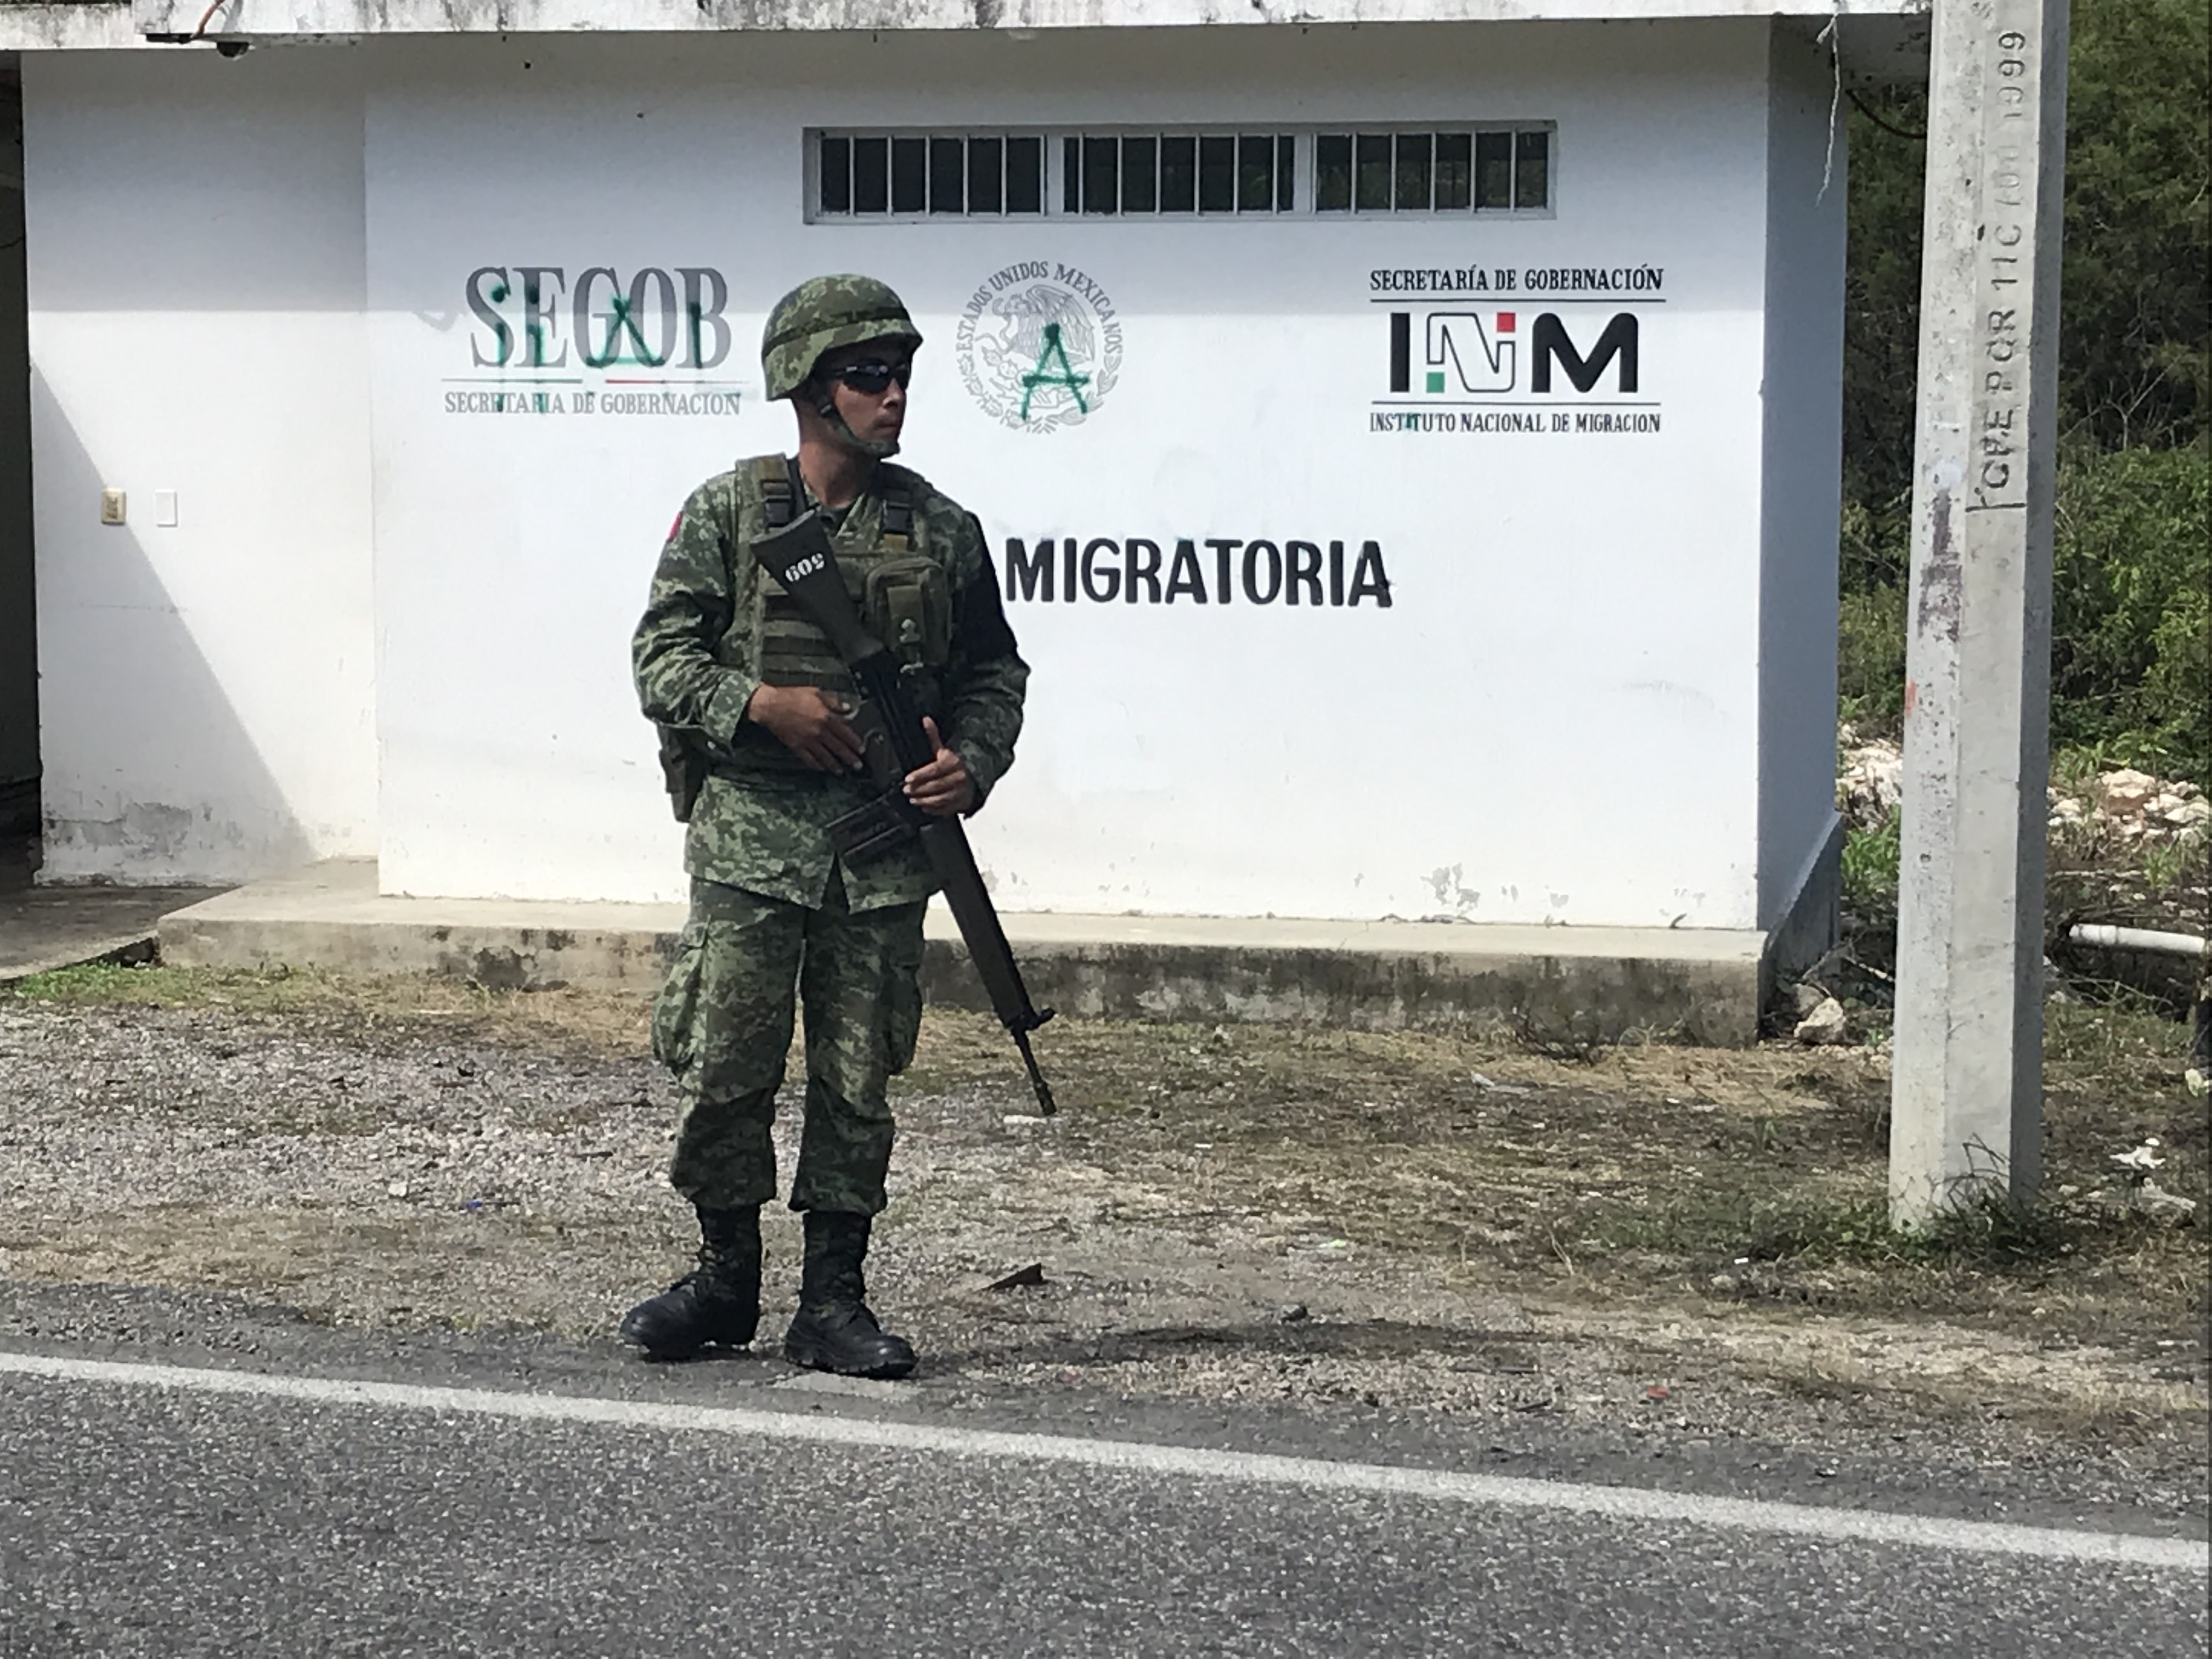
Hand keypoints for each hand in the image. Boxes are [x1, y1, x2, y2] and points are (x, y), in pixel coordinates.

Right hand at [745, 685, 865, 772]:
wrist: (770, 705)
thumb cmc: (791, 696)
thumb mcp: (816, 692)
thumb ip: (833, 701)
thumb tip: (846, 707)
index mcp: (825, 717)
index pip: (845, 733)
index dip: (855, 742)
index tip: (862, 749)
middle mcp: (819, 731)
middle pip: (838, 748)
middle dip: (849, 758)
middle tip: (857, 766)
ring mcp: (807, 741)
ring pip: (825, 756)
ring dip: (835, 765)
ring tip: (841, 771)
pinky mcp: (796, 746)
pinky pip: (809, 759)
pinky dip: (816, 765)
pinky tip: (821, 768)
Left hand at [903, 717, 974, 816]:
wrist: (975, 775)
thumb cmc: (955, 763)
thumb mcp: (943, 749)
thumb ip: (933, 736)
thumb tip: (926, 720)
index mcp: (954, 763)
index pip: (934, 770)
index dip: (920, 775)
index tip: (908, 779)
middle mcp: (959, 778)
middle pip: (936, 785)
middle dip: (919, 789)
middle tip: (907, 790)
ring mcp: (961, 792)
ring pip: (940, 798)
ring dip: (924, 800)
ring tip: (913, 799)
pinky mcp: (962, 803)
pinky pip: (947, 809)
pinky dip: (934, 809)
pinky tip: (925, 807)